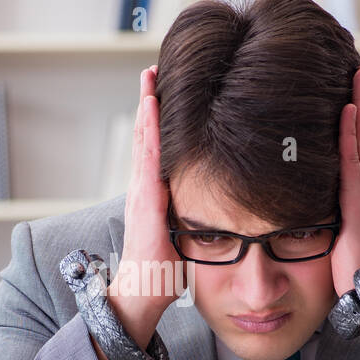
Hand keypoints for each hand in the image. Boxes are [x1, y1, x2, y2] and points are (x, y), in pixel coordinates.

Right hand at [94, 67, 182, 359]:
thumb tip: (217, 200)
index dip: (159, 119)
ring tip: (149, 77)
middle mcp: (144, 186)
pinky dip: (149, 130)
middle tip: (152, 69)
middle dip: (149, 102)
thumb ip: (193, 211)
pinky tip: (152, 107)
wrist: (145, 290)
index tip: (165, 90)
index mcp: (154, 192)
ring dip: (146, 107)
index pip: (157, 147)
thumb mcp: (183, 231)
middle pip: (146, 135)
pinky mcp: (145, 198)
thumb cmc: (165, 267)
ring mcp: (141, 190)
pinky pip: (148, 157)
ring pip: (144, 139)